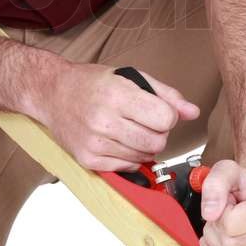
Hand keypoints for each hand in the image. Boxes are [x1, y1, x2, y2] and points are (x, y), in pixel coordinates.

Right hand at [38, 59, 200, 171]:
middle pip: (157, 142)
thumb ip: (166, 95)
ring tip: (130, 130)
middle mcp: (104, 120)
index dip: (168, 116)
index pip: (165, 118)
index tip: (158, 111)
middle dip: (159, 134)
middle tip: (145, 123)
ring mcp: (94, 142)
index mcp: (117, 94)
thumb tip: (192, 112)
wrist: (52, 93)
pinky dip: (128, 158)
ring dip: (144, 147)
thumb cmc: (92, 83)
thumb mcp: (131, 77)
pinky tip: (118, 141)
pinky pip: (126, 168)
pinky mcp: (88, 159)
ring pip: (143, 158)